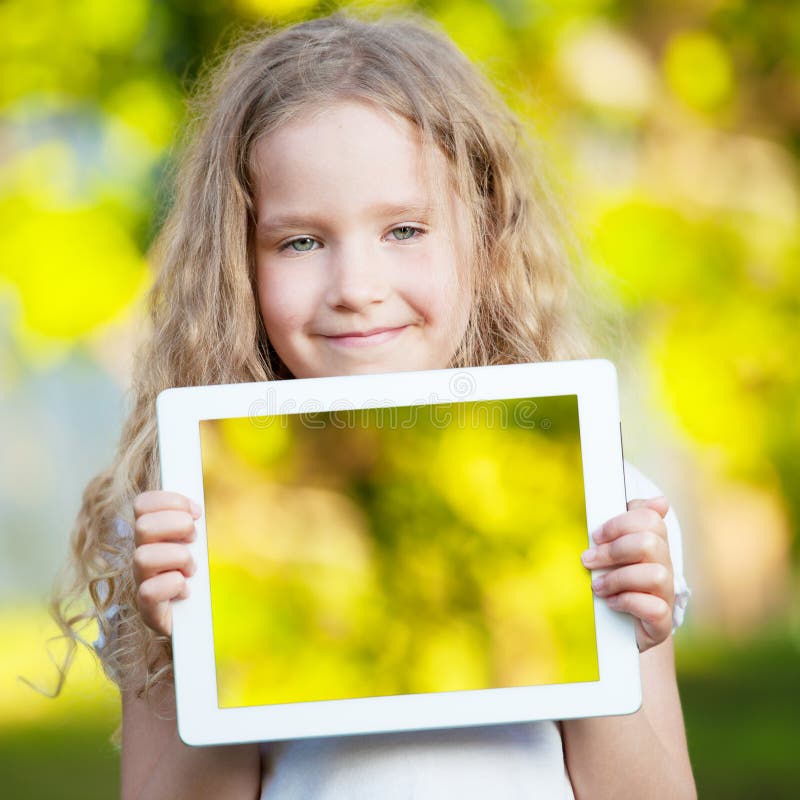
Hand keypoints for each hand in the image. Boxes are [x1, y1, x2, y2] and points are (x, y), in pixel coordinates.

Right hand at [132, 490, 201, 635]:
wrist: (198, 620)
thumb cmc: (199, 576)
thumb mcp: (199, 540)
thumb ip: (192, 519)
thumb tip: (196, 506)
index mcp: (152, 535)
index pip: (143, 504)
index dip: (169, 501)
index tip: (195, 511)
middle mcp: (141, 556)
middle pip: (142, 526)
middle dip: (177, 526)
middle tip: (194, 538)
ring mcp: (141, 582)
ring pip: (143, 557)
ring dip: (178, 558)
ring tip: (191, 569)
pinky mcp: (148, 610)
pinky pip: (149, 591)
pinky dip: (173, 586)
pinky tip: (185, 589)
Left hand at [581, 496, 673, 652]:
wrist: (622, 630)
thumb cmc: (617, 584)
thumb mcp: (616, 553)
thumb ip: (626, 525)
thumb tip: (660, 501)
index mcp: (654, 545)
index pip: (650, 519)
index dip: (621, 523)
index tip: (597, 535)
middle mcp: (665, 567)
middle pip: (650, 543)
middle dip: (614, 550)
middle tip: (589, 560)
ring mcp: (666, 595)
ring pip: (655, 575)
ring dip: (618, 579)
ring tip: (598, 586)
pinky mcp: (662, 622)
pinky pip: (656, 608)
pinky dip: (629, 602)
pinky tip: (613, 603)